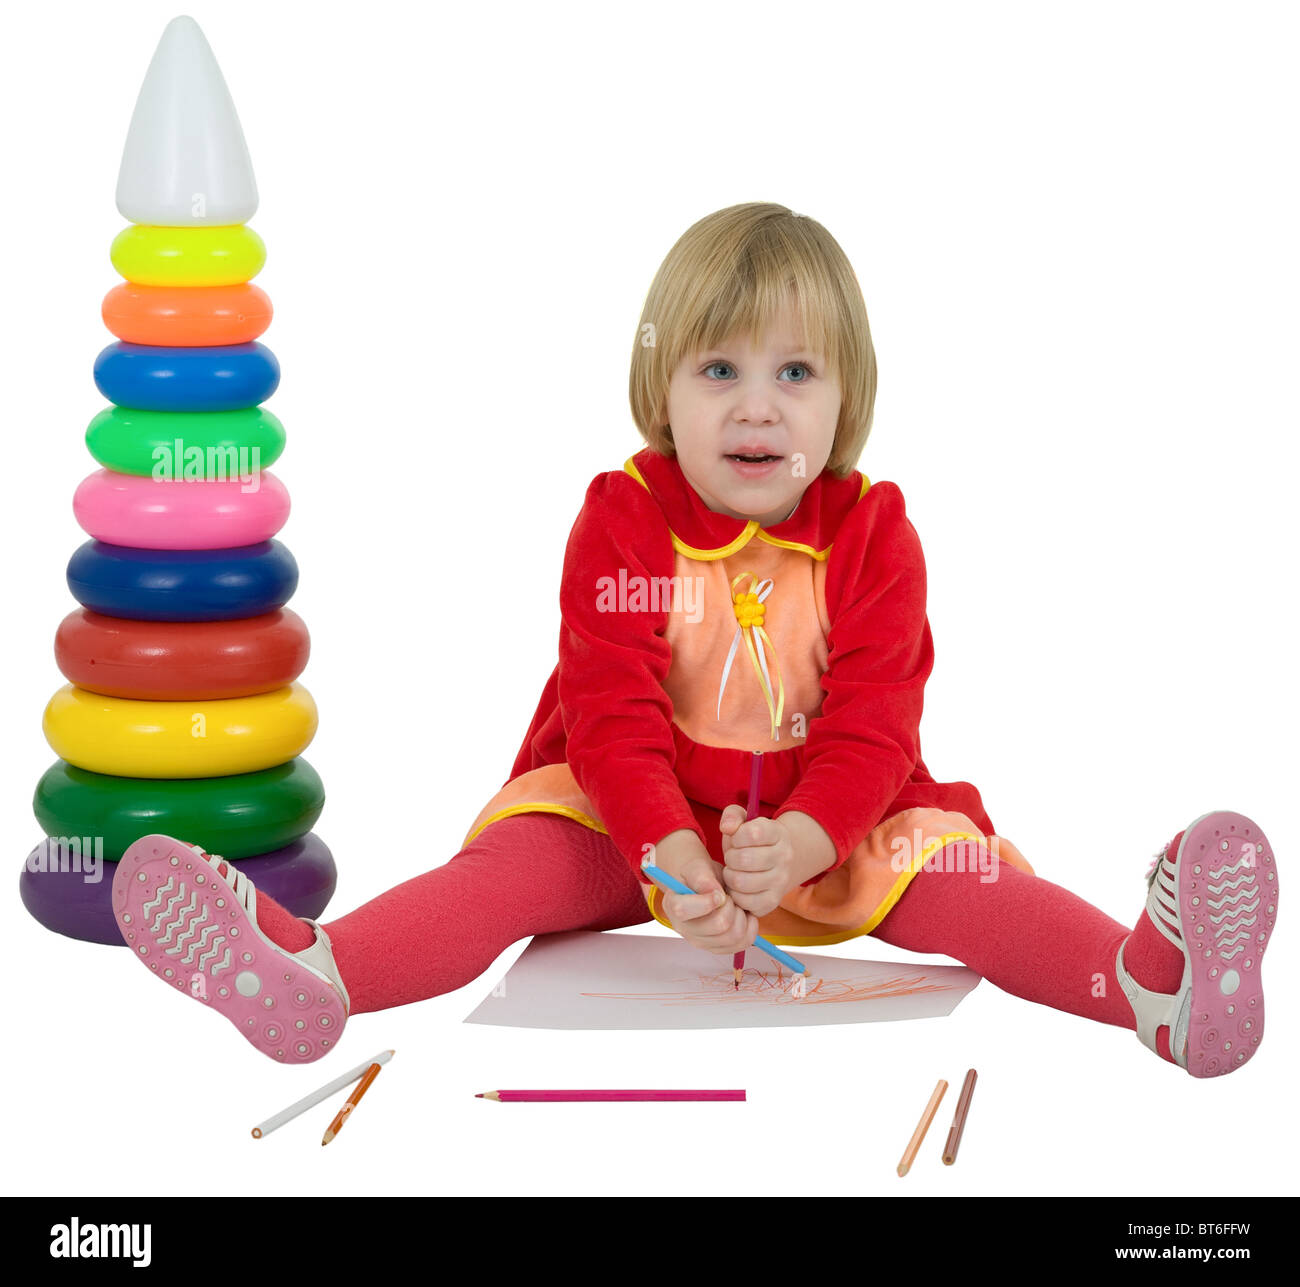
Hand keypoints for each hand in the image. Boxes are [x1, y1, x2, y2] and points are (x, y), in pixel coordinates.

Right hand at [649, 830, 757, 955]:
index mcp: (672, 905)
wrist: (704, 886)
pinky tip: (743, 914)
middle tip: (728, 896)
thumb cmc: (699, 875)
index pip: (683, 911)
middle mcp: (684, 929)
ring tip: (735, 905)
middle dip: (730, 906)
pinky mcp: (718, 948)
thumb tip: (713, 891)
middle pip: (718, 925)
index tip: (719, 892)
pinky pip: (743, 943)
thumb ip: (702, 877)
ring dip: (741, 917)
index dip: (707, 902)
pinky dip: (749, 927)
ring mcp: (701, 942)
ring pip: (733, 936)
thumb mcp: (697, 867)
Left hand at [719, 807, 835, 917]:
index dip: (736, 837)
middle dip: (730, 858)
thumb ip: (732, 816)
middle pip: (744, 859)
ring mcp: (781, 881)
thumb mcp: (743, 822)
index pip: (752, 834)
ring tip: (734, 871)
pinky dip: (735, 894)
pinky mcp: (772, 901)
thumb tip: (726, 828)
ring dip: (730, 877)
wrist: (775, 864)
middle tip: (732, 858)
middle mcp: (784, 857)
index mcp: (777, 833)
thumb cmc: (752, 841)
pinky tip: (738, 886)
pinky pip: (744, 902)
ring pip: (741, 882)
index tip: (736, 839)